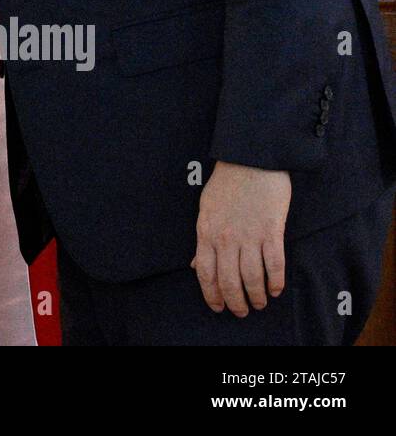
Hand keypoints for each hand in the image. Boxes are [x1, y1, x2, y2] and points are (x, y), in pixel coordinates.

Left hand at [191, 160, 291, 315]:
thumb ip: (203, 240)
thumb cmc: (226, 184)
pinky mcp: (272, 231)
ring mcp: (249, 236)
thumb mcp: (206, 210)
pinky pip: (274, 265)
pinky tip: (275, 290)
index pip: (206, 274)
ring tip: (259, 303)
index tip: (218, 307)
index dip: (211, 295)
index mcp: (206, 232)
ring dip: (256, 296)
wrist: (250, 160)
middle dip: (235, 302)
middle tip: (241, 312)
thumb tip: (196, 266)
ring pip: (252, 278)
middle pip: (229, 281)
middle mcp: (226, 238)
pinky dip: (275, 282)